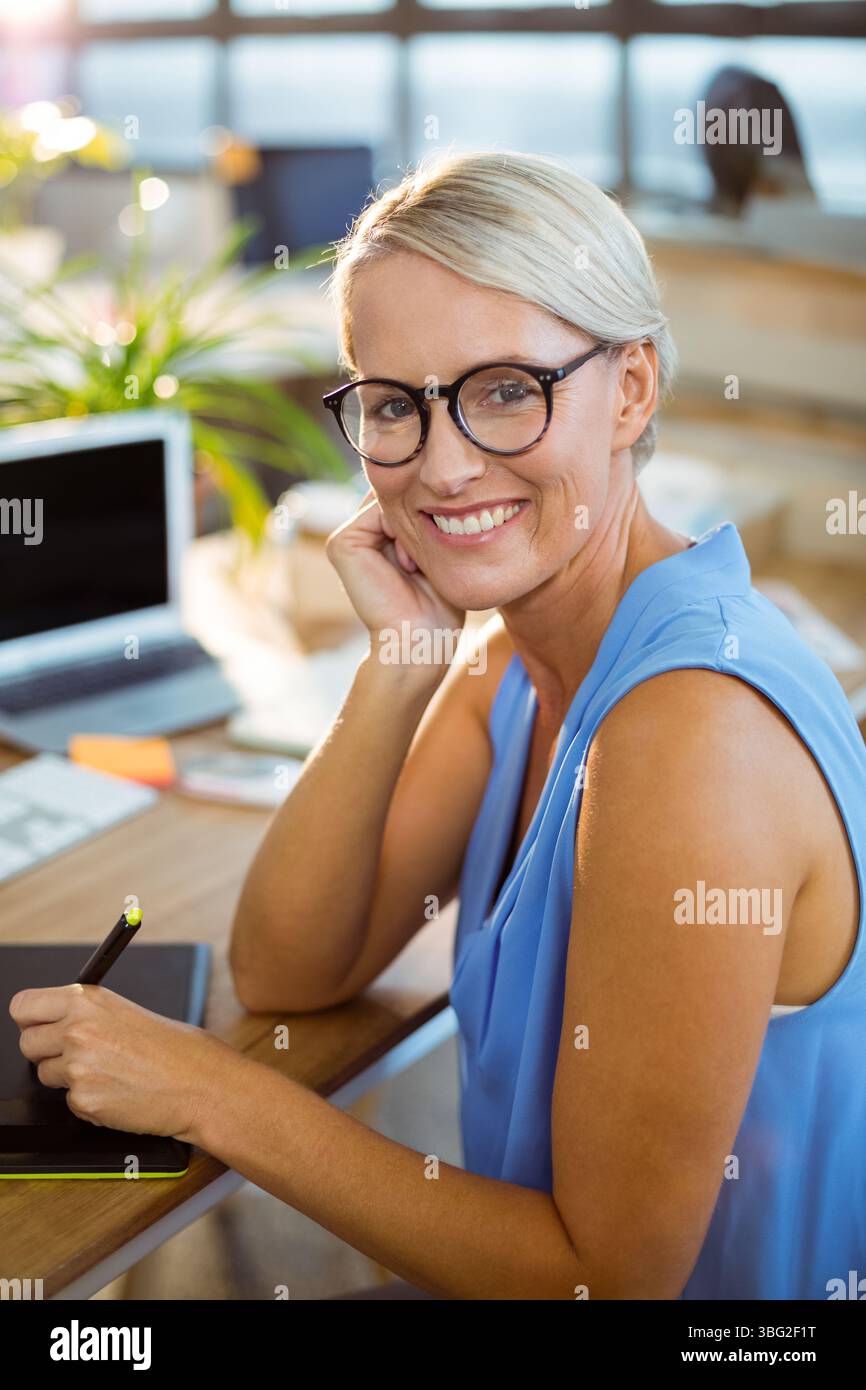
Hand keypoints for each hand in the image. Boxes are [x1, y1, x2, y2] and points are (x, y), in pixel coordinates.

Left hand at [10, 983, 237, 1144]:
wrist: (201, 1083)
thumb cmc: (175, 1048)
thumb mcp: (124, 1012)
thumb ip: (84, 1014)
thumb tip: (51, 1023)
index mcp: (85, 1000)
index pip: (23, 1006)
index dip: (30, 1019)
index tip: (38, 1026)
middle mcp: (76, 1029)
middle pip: (26, 1043)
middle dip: (46, 1051)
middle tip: (76, 1054)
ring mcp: (77, 1067)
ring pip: (46, 1075)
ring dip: (69, 1077)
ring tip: (109, 1072)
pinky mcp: (83, 1101)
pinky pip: (70, 1101)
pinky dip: (89, 1100)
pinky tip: (118, 1092)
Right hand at [326, 492, 463, 651]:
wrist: (421, 640)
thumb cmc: (439, 605)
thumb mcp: (438, 552)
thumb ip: (426, 517)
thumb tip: (426, 481)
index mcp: (378, 536)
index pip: (404, 497)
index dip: (428, 510)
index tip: (441, 547)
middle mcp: (360, 534)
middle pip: (395, 495)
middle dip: (419, 516)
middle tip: (424, 563)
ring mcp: (347, 537)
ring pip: (389, 500)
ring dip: (412, 528)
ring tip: (415, 566)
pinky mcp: (341, 543)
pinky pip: (379, 510)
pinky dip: (400, 531)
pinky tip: (405, 563)